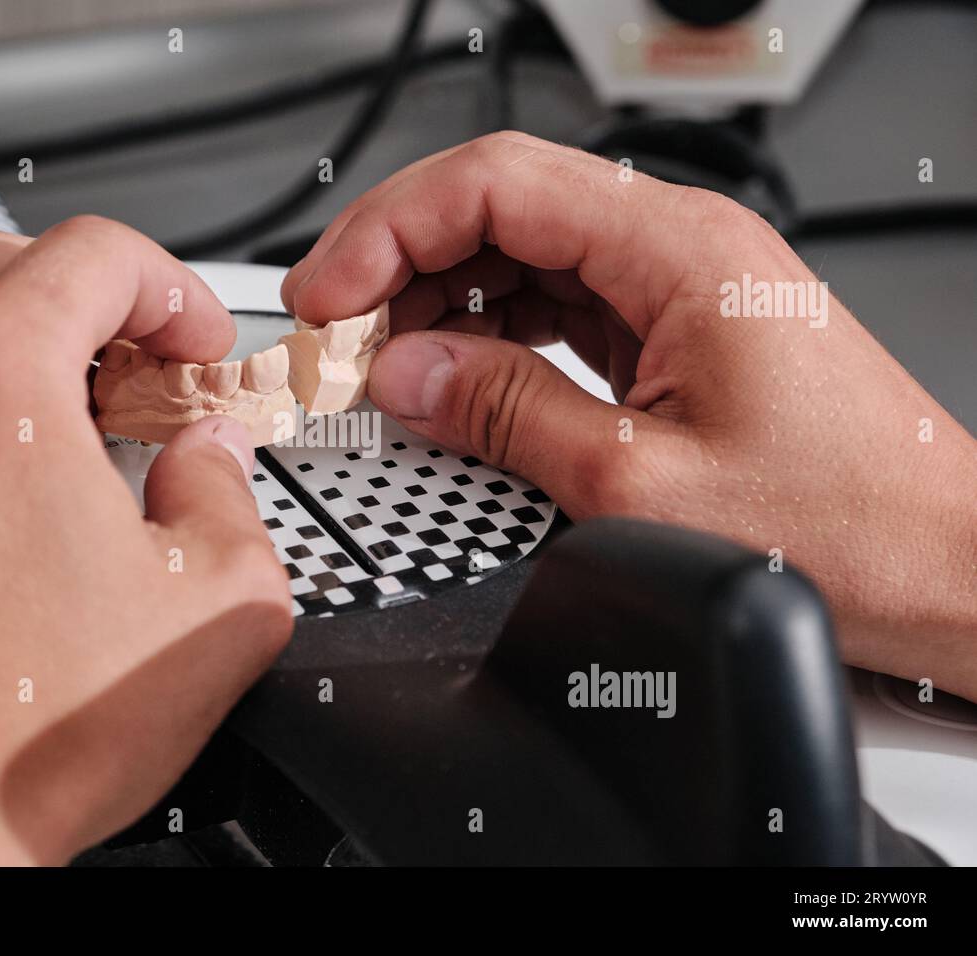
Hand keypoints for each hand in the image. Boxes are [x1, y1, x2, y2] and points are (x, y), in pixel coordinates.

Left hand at [0, 218, 291, 864]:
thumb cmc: (20, 736)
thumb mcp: (214, 607)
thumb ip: (233, 497)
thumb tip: (210, 462)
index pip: (96, 253)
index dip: (174, 289)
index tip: (196, 343)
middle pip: (3, 262)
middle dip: (92, 300)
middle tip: (143, 372)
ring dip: (16, 347)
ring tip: (75, 427)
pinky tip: (0, 488)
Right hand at [282, 132, 976, 699]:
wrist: (941, 566)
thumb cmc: (845, 522)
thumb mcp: (639, 483)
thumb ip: (507, 413)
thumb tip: (407, 374)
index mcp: (680, 251)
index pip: (495, 184)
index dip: (389, 230)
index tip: (329, 294)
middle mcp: (679, 249)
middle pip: (500, 207)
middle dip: (400, 261)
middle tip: (338, 335)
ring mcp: (675, 289)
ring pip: (521, 255)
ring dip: (438, 301)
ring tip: (382, 364)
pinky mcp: (671, 334)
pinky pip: (555, 307)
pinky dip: (489, 336)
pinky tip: (452, 378)